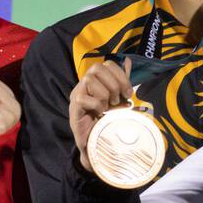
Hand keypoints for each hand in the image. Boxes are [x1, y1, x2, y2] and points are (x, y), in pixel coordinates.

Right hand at [69, 57, 133, 173]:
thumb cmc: (107, 119)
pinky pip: (84, 97)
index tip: (128, 92)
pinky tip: (99, 114)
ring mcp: (77, 94)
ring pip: (89, 79)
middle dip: (113, 83)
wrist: (97, 141)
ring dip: (104, 94)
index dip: (120, 75)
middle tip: (117, 100)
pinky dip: (96, 105)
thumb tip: (128, 61)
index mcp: (96, 80)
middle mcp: (84, 84)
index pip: (107, 64)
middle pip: (97, 67)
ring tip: (107, 107)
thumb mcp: (119, 98)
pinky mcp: (73, 107)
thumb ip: (122, 81)